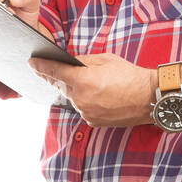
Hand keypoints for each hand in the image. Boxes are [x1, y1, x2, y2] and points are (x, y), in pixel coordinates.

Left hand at [28, 54, 156, 127]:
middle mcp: (81, 98)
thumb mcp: (106, 60)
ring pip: (71, 98)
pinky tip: (95, 94)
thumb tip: (69, 62)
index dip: (40, 66)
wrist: (149, 98)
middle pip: (60, 85)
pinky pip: (81, 108)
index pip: (54, 71)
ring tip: (84, 81)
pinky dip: (83, 100)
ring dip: (73, 89)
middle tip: (48, 69)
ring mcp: (86, 112)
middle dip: (55, 77)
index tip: (31, 63)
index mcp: (83, 80)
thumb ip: (83, 61)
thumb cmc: (130, 76)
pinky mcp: (92, 121)